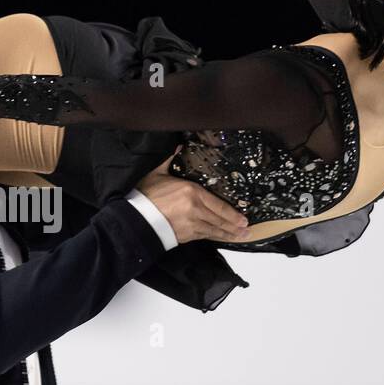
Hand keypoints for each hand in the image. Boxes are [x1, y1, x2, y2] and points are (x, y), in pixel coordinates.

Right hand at [136, 148, 250, 243]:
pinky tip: (222, 238)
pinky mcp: (185, 236)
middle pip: (220, 219)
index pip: (218, 205)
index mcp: (192, 192)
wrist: (136, 218)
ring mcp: (191, 224)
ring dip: (229, 234)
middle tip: (247, 229)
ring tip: (241, 236)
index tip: (243, 217)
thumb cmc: (145, 196)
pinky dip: (215, 238)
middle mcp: (195, 209)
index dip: (233, 213)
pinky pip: (204, 237)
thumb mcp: (157, 174)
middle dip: (235, 226)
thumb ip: (170, 160)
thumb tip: (178, 146)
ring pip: (214, 230)